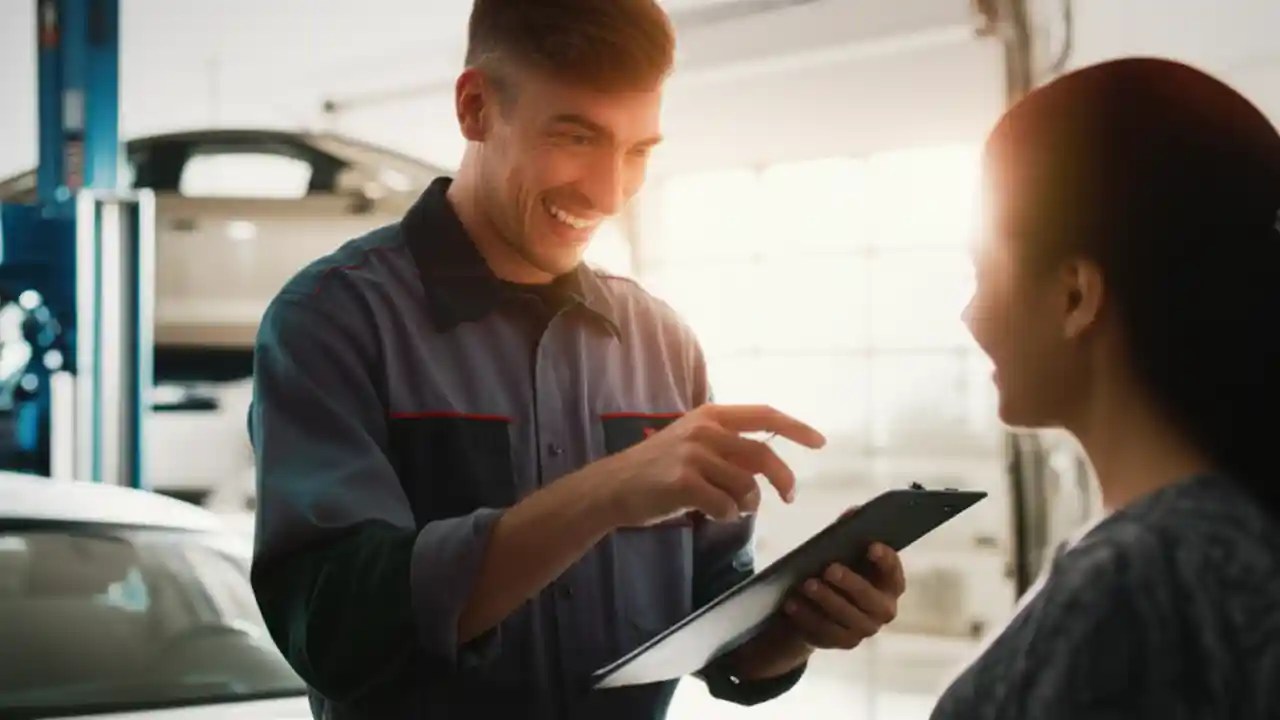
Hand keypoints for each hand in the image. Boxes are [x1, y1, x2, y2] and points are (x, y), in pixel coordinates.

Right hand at [598, 404, 825, 526]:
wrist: (613, 487)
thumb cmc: (656, 468)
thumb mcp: (693, 443)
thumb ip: (729, 447)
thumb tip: (770, 466)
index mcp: (711, 415)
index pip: (764, 414)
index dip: (795, 428)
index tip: (820, 442)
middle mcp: (705, 430)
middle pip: (763, 455)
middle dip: (783, 480)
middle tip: (789, 498)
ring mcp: (694, 455)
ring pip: (746, 486)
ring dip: (746, 504)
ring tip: (729, 507)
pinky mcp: (685, 482)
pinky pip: (726, 506)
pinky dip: (726, 516)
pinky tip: (709, 514)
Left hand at [780, 542, 905, 649]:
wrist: (823, 604)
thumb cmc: (841, 569)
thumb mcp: (844, 550)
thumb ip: (850, 532)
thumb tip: (853, 513)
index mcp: (890, 584)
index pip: (894, 572)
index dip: (886, 560)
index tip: (871, 546)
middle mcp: (883, 610)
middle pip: (871, 600)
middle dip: (851, 583)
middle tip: (829, 569)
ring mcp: (863, 629)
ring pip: (847, 618)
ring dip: (826, 600)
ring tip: (806, 584)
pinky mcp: (841, 642)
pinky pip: (825, 633)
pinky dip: (806, 617)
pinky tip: (791, 603)